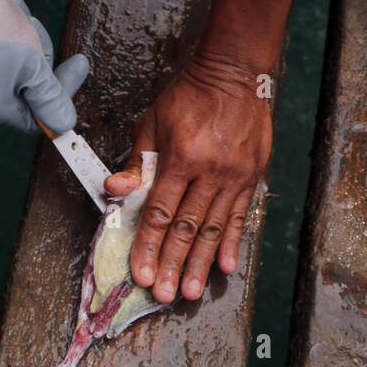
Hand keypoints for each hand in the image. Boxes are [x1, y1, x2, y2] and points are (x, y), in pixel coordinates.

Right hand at [0, 0, 88, 133]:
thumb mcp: (30, 63)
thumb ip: (50, 97)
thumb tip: (65, 125)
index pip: (39, 114)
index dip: (62, 90)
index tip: (79, 62)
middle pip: (26, 81)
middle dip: (37, 49)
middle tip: (32, 25)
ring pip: (11, 55)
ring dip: (20, 28)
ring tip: (12, 6)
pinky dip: (1, 22)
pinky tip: (0, 2)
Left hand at [105, 55, 271, 302]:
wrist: (235, 72)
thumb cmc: (189, 95)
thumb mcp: (152, 122)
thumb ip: (136, 161)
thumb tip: (114, 189)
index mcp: (180, 158)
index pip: (159, 212)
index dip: (148, 246)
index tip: (141, 273)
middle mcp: (209, 171)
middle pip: (186, 228)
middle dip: (172, 265)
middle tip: (164, 295)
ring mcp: (233, 176)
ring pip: (213, 229)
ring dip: (200, 264)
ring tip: (189, 291)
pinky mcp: (251, 177)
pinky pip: (240, 217)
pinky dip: (232, 244)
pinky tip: (226, 267)